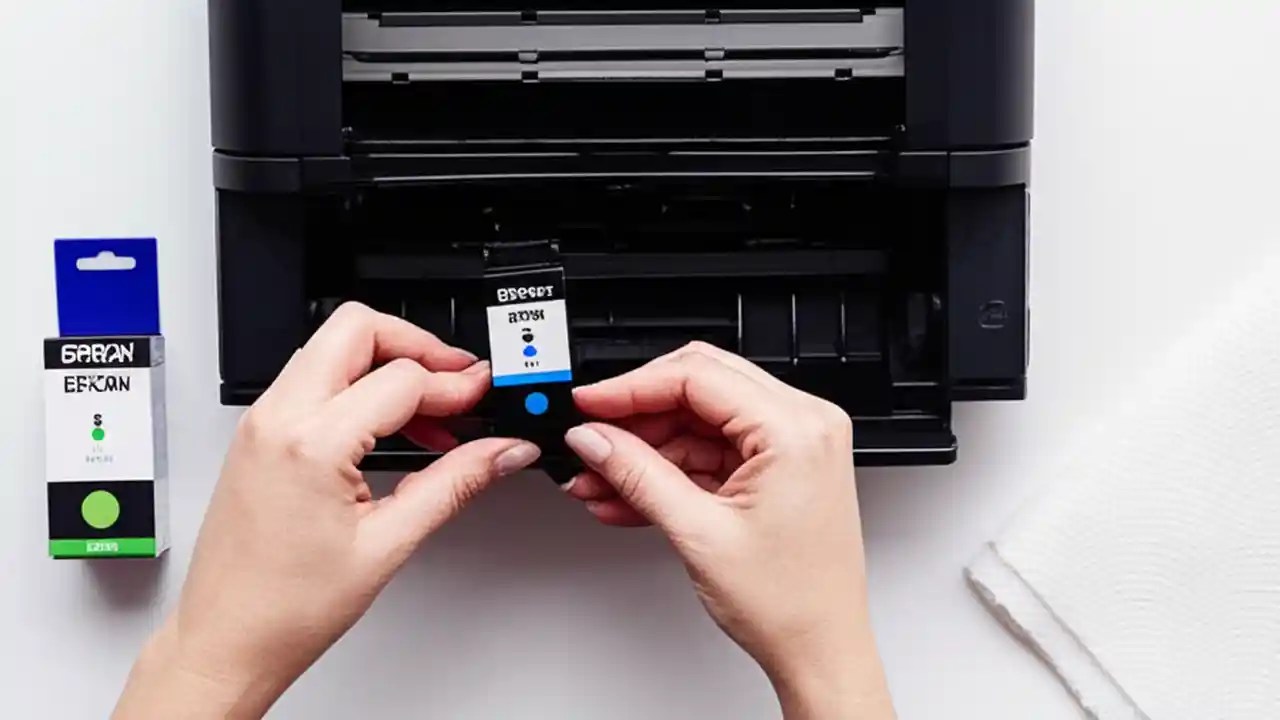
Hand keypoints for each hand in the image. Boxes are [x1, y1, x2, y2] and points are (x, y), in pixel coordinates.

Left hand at [114, 304, 540, 719]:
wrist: (227, 641)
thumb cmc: (286, 608)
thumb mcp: (388, 543)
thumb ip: (454, 483)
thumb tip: (501, 452)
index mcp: (310, 443)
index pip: (402, 379)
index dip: (456, 384)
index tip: (485, 396)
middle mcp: (277, 418)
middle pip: (358, 327)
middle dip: (418, 344)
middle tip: (459, 379)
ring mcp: (262, 422)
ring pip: (333, 346)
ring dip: (388, 364)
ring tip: (433, 413)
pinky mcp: (259, 434)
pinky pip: (314, 379)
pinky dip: (360, 387)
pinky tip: (394, 428)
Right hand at [564, 343, 893, 719]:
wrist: (821, 651)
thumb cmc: (791, 604)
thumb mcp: (699, 533)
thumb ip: (638, 474)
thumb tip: (595, 438)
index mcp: (796, 429)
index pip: (697, 376)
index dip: (631, 386)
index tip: (589, 402)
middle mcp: (803, 425)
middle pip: (698, 387)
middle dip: (636, 415)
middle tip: (590, 435)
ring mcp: (792, 445)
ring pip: (698, 420)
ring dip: (645, 447)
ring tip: (598, 477)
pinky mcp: (777, 467)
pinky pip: (711, 449)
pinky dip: (668, 468)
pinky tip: (625, 491)